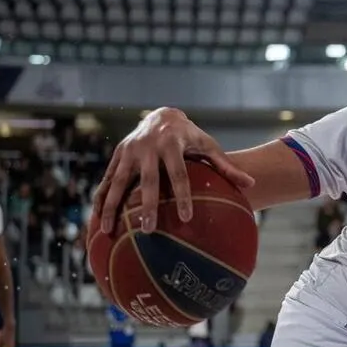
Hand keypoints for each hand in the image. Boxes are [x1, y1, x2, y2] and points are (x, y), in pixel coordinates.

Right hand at [93, 107, 254, 233]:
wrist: (161, 114)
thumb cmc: (190, 136)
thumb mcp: (209, 145)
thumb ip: (227, 166)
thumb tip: (251, 184)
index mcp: (172, 145)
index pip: (179, 174)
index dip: (182, 196)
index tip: (186, 218)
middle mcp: (147, 148)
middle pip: (148, 181)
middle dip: (148, 206)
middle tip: (148, 231)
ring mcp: (129, 152)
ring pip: (118, 182)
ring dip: (112, 206)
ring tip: (108, 232)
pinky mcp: (116, 157)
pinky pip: (106, 181)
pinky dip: (99, 200)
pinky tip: (95, 222)